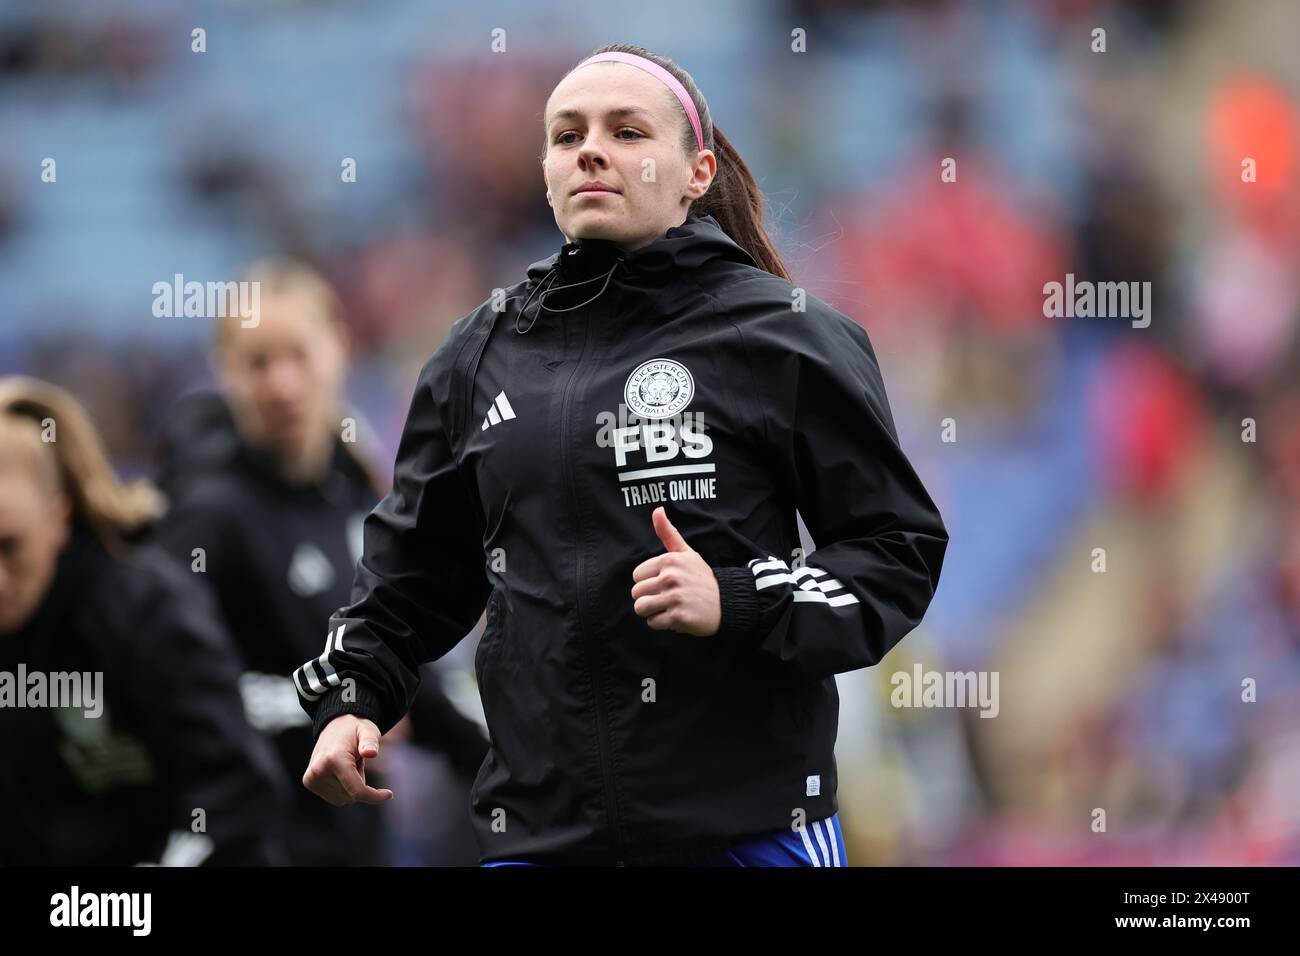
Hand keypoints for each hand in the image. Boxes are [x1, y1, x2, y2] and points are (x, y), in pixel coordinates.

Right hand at [302, 714, 394, 806]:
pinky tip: (341, 770)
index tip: (389, 794)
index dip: (374, 796)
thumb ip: (370, 741)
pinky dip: (343, 787)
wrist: (334, 726)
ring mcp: (311, 778)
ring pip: (344, 798)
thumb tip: (371, 753)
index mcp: (334, 759)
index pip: (357, 791)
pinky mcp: (309, 782)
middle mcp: (318, 770)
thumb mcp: (368, 730)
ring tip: (349, 763)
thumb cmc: (355, 729)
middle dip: (360, 781)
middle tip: (357, 760)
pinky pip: (335, 797)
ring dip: (351, 784)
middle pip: (351, 795)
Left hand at [630, 506, 721, 636]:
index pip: (636, 575)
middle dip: (648, 598)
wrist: (727, 602)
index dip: (648, 581)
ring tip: (666, 607)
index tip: (664, 583)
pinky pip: (652, 622)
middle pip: (636, 593)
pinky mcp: (678, 617)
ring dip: (651, 611)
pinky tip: (674, 616)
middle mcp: (670, 577)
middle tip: (666, 597)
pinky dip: (661, 623)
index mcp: (668, 561)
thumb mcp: (687, 552)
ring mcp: (674, 598)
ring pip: (640, 608)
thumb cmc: (702, 577)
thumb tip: (657, 509)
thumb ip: (668, 533)